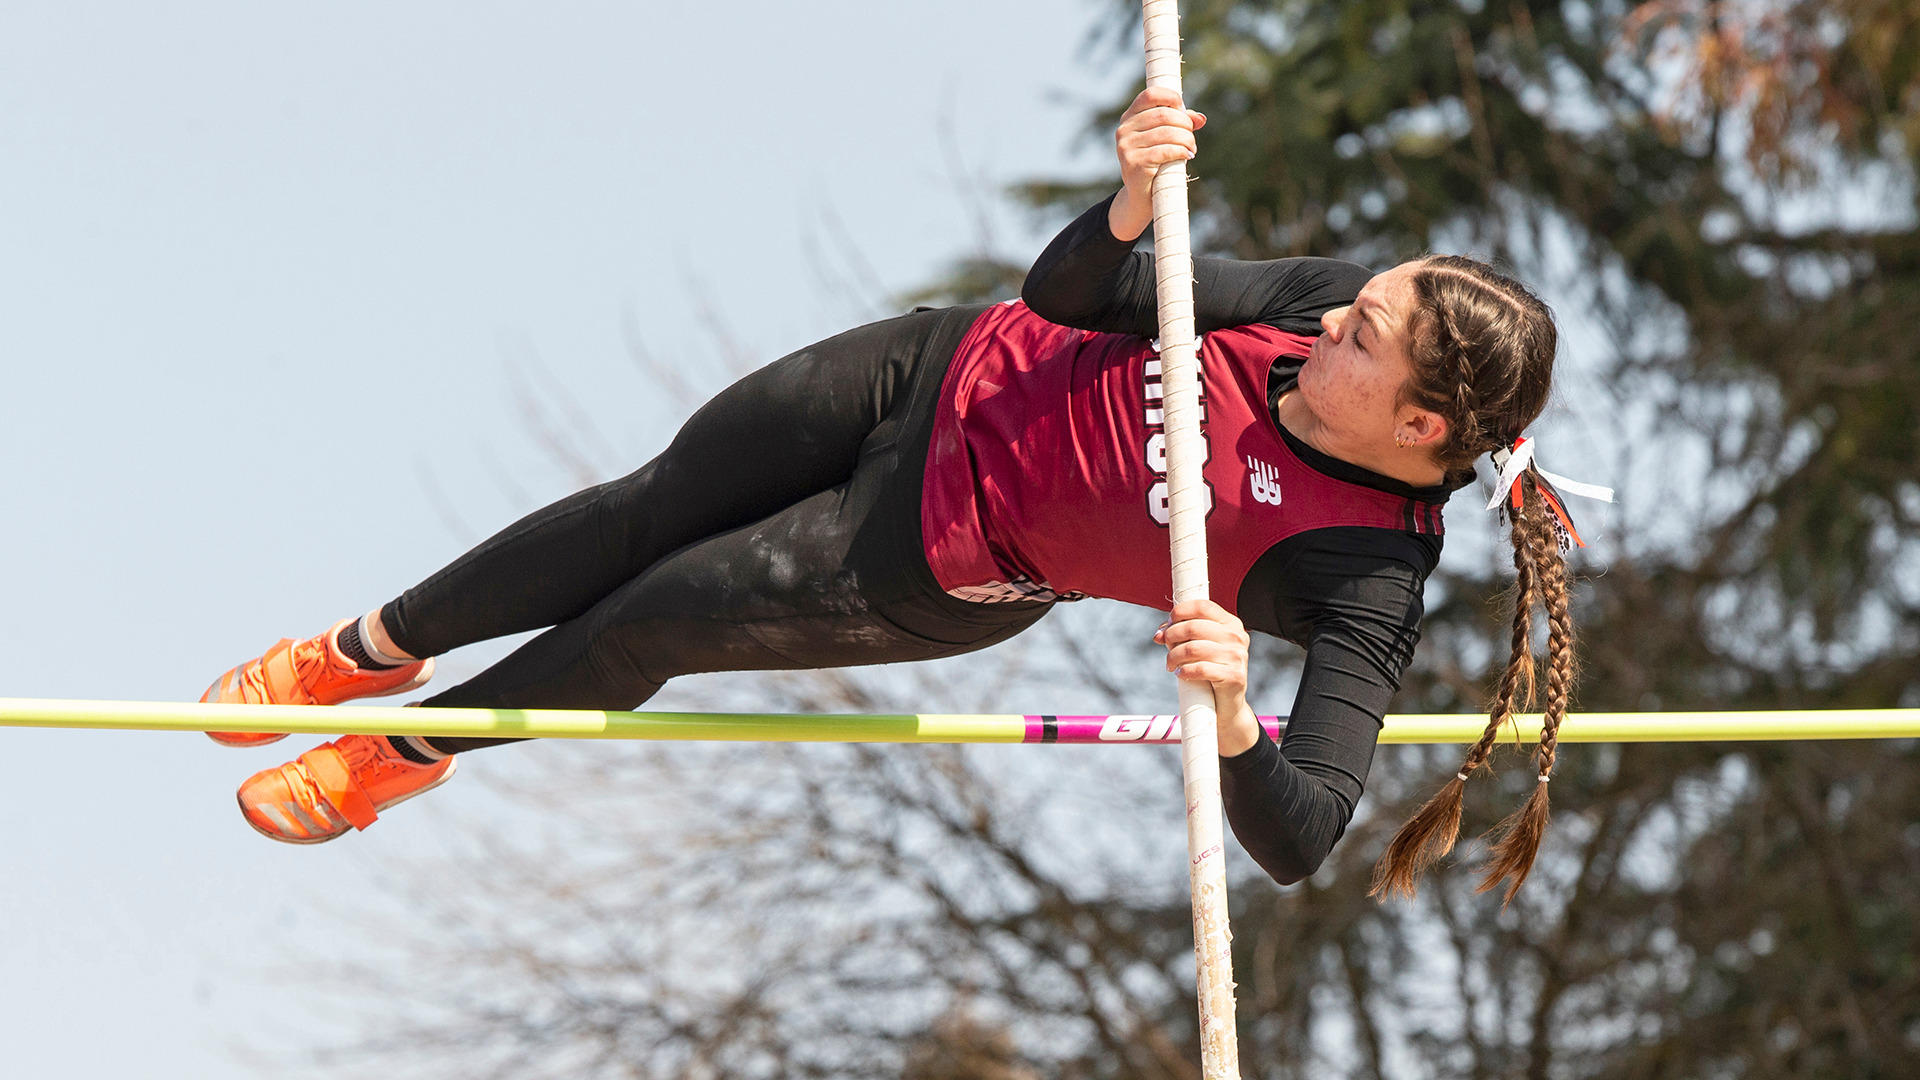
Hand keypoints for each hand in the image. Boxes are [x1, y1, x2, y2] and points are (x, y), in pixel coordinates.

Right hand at [1108, 86, 1206, 242]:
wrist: (1141, 197)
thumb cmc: (1155, 164)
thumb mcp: (1165, 140)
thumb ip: (1180, 125)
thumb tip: (1201, 118)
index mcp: (1129, 118)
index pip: (1150, 95)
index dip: (1171, 98)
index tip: (1183, 110)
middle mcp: (1124, 130)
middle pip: (1164, 114)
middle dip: (1185, 124)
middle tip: (1192, 138)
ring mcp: (1126, 147)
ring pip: (1167, 132)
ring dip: (1187, 139)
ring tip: (1191, 148)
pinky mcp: (1134, 164)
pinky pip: (1165, 151)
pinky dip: (1181, 151)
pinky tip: (1188, 156)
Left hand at [1153, 599, 1260, 755]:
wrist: (1226, 705)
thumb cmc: (1210, 671)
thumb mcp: (1199, 648)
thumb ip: (1182, 635)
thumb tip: (1159, 633)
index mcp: (1231, 624)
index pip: (1202, 606)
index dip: (1179, 612)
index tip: (1167, 624)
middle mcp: (1237, 637)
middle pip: (1194, 626)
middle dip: (1172, 636)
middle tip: (1164, 646)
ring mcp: (1238, 657)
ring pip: (1193, 648)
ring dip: (1174, 656)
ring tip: (1170, 664)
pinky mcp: (1234, 677)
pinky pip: (1200, 669)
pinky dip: (1184, 671)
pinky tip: (1180, 674)